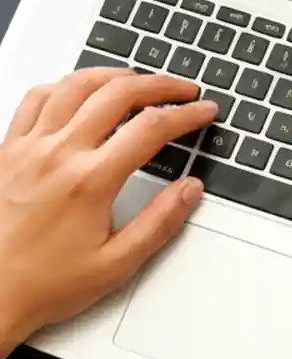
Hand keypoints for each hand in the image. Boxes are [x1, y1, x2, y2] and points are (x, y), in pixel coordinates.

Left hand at [0, 70, 216, 358]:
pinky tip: (79, 91)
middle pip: (117, 93)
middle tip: (183, 90)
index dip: (186, 115)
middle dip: (160, 85)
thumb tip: (190, 190)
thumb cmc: (44, 283)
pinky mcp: (8, 150)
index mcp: (90, 182)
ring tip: (138, 80)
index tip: (204, 112)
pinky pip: (36, 99)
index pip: (151, 129)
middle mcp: (58, 155)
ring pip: (75, 85)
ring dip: (113, 75)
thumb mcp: (116, 263)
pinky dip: (64, 86)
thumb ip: (160, 222)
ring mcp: (29, 148)